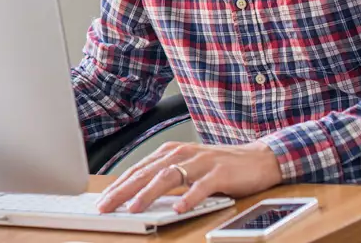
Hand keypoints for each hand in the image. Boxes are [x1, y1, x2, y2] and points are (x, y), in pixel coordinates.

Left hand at [96, 141, 281, 214]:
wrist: (258, 158)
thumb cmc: (219, 166)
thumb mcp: (187, 168)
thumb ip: (165, 177)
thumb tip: (136, 194)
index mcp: (170, 153)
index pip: (138, 169)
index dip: (118, 185)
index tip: (102, 200)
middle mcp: (182, 154)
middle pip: (146, 173)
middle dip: (123, 190)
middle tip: (107, 205)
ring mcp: (201, 162)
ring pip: (168, 177)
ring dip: (148, 193)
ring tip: (133, 208)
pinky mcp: (220, 173)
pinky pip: (201, 187)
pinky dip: (188, 198)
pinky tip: (178, 209)